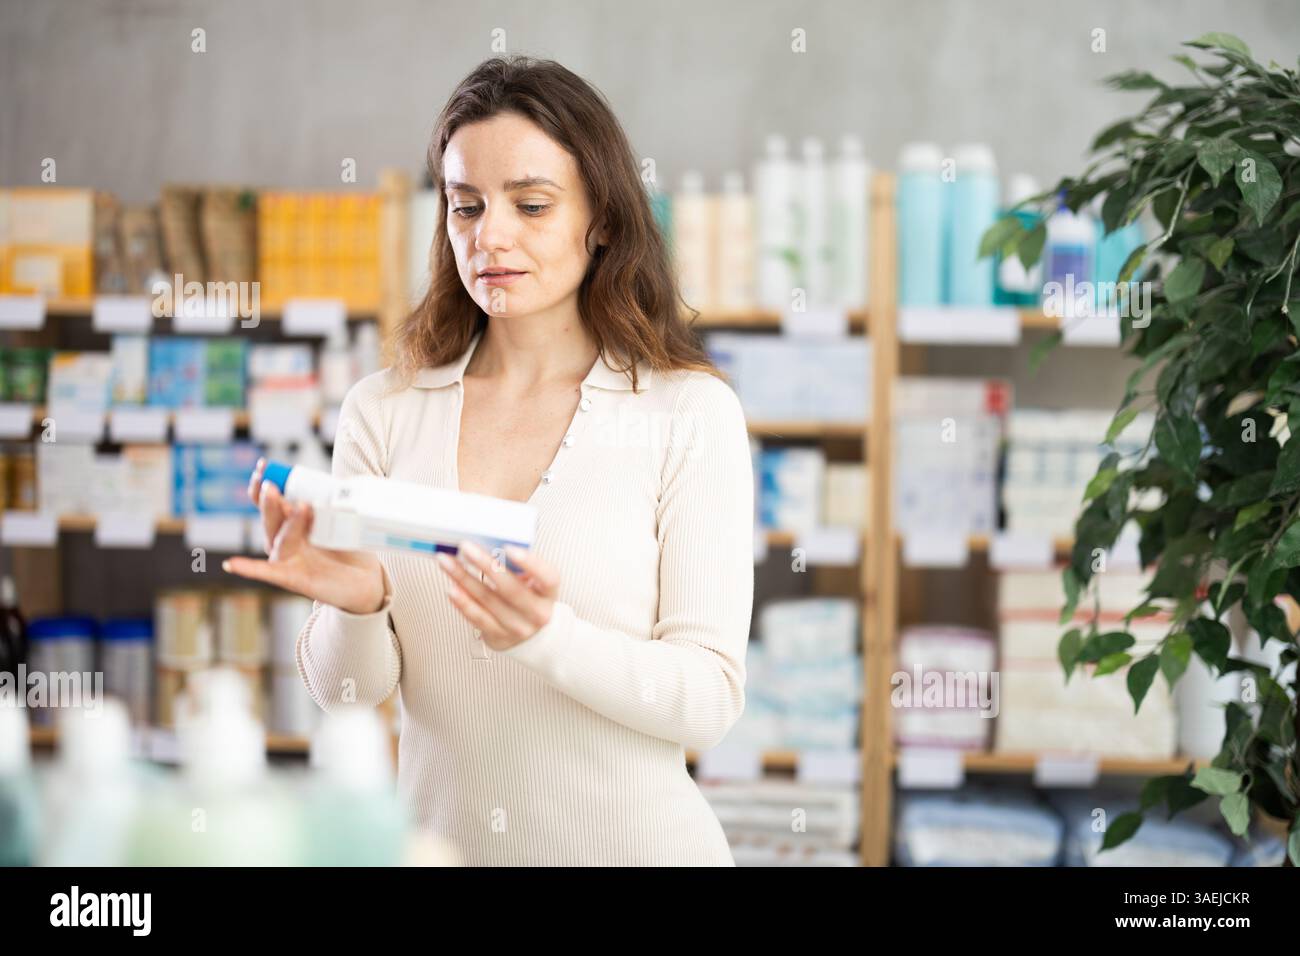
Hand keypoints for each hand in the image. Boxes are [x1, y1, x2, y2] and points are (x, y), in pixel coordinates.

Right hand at [221, 457, 388, 615]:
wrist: (364, 583)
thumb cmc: (350, 551)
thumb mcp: (343, 522)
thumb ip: (331, 505)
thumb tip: (329, 483)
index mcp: (293, 522)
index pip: (275, 501)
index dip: (265, 483)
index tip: (263, 465)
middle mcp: (286, 539)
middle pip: (272, 518)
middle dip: (271, 502)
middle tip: (272, 486)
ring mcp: (288, 559)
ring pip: (278, 539)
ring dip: (287, 523)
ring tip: (301, 507)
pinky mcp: (293, 579)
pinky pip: (268, 573)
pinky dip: (249, 568)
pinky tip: (232, 563)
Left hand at [436, 540, 558, 651]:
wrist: (530, 636)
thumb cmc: (528, 599)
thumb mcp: (533, 582)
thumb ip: (516, 567)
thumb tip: (486, 545)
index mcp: (548, 593)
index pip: (547, 577)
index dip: (530, 563)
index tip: (509, 548)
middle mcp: (537, 613)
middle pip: (510, 589)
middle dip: (485, 565)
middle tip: (466, 547)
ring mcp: (517, 627)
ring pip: (487, 600)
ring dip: (463, 578)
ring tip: (447, 562)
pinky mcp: (498, 635)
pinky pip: (476, 617)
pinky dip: (462, 601)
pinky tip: (451, 587)